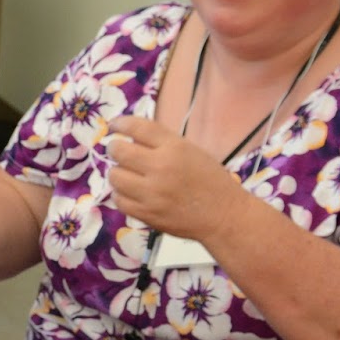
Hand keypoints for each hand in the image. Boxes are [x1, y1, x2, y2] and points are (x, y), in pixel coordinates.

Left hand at [106, 116, 243, 240]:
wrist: (225, 216)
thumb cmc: (210, 181)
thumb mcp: (191, 152)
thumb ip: (162, 144)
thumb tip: (129, 138)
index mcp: (175, 147)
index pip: (137, 128)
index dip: (120, 124)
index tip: (114, 126)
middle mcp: (161, 167)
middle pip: (119, 151)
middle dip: (114, 149)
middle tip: (118, 152)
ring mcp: (152, 192)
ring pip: (114, 176)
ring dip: (117, 173)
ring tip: (126, 175)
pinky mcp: (146, 214)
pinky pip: (118, 200)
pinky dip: (121, 195)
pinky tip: (130, 193)